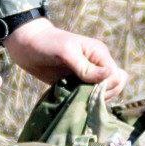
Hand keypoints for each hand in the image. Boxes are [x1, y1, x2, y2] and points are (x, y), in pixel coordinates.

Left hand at [3, 18, 128, 99]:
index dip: (106, 86)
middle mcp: (98, 65)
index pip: (116, 76)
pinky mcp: (79, 85)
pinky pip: (90, 97)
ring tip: (75, 95)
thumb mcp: (66, 53)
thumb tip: (109, 75)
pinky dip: (84, 101)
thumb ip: (86, 67)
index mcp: (99, 53)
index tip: (87, 87)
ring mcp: (89, 76)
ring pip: (105, 94)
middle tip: (80, 93)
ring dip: (92, 99)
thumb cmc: (46, 44)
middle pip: (115, 87)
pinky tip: (72, 99)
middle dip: (102, 94)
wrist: (27, 47)